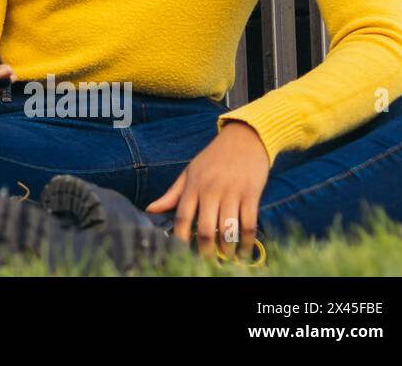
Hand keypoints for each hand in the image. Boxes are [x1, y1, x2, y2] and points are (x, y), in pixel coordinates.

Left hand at [145, 120, 270, 259]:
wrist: (245, 138)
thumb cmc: (214, 157)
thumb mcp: (189, 172)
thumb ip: (172, 194)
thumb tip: (150, 209)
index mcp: (193, 186)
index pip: (182, 217)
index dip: (180, 238)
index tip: (180, 253)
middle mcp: (211, 190)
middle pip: (206, 229)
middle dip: (206, 251)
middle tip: (207, 263)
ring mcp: (232, 192)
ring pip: (228, 230)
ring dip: (228, 250)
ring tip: (226, 259)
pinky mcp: (251, 194)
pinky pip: (249, 224)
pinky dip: (247, 241)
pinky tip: (244, 250)